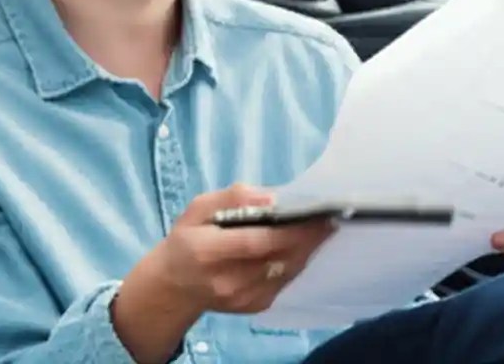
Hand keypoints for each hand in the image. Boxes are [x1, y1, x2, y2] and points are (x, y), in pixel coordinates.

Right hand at [112, 184, 334, 362]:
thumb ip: (230, 198)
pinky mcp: (255, 306)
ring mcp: (243, 298)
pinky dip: (295, 262)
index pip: (255, 242)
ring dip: (306, 250)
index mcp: (207, 251)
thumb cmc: (187, 240)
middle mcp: (227, 280)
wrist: (175, 286)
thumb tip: (270, 197)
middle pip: (278, 258)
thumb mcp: (197, 209)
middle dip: (307, 238)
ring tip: (319, 230)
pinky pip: (285, 281)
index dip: (289, 230)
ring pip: (287, 270)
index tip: (315, 214)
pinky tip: (299, 247)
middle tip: (327, 219)